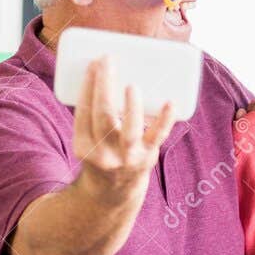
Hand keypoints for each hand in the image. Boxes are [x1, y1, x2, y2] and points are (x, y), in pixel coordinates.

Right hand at [73, 56, 177, 195]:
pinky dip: (165, 119)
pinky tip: (170, 102)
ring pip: (129, 129)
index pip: (84, 111)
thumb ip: (92, 112)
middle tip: (108, 61)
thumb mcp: (87, 139)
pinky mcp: (148, 157)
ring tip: (131, 86)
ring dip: (131, 106)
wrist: (113, 193)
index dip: (88, 86)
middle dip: (105, 86)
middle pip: (104, 116)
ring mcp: (127, 156)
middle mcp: (104, 153)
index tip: (94, 64)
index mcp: (83, 145)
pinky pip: (158, 137)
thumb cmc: (101, 153)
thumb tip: (104, 72)